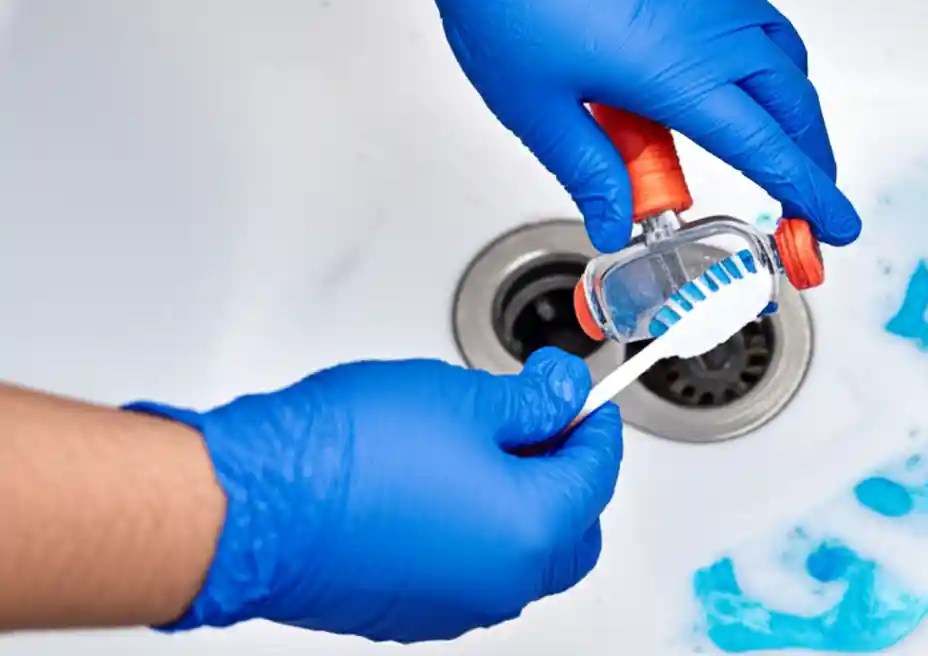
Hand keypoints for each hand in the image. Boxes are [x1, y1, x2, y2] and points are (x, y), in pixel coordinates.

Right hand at [128, 348, 622, 643]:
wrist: (253, 505)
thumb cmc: (346, 455)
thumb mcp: (462, 399)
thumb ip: (530, 402)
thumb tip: (566, 394)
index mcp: (533, 531)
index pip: (596, 475)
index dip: (594, 424)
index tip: (581, 396)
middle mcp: (502, 583)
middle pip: (573, 530)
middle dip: (569, 474)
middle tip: (539, 422)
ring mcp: (454, 606)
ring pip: (520, 556)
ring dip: (521, 504)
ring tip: (482, 446)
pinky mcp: (408, 612)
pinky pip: (468, 572)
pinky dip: (475, 532)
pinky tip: (441, 485)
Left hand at [394, 0, 860, 251]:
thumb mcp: (539, 107)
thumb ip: (588, 170)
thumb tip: (612, 221)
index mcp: (684, 76)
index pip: (770, 153)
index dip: (809, 196)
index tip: (835, 227)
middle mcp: (716, 27)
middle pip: (796, 107)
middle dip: (813, 160)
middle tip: (810, 198)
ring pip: (783, 56)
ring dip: (792, 109)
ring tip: (777, 143)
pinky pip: (758, 14)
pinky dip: (765, 56)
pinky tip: (735, 73)